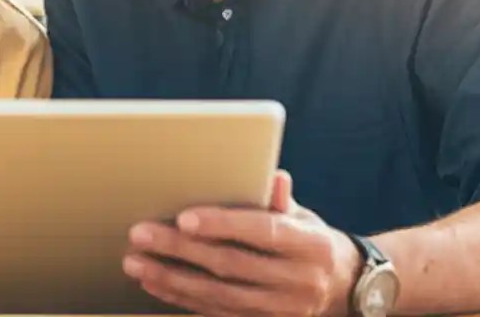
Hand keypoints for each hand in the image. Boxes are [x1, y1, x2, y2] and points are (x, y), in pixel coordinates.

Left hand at [123, 170, 362, 316]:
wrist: (342, 291)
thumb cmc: (312, 243)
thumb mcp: (305, 218)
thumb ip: (280, 201)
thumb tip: (271, 176)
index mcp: (311, 246)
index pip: (263, 232)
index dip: (224, 224)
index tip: (185, 217)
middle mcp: (298, 282)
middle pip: (231, 265)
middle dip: (181, 249)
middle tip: (142, 234)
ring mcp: (280, 309)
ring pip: (217, 295)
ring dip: (171, 278)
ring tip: (136, 261)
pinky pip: (216, 313)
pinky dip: (181, 297)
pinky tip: (155, 282)